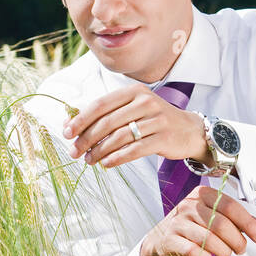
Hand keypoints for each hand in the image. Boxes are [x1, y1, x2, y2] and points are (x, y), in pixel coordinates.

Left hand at [61, 84, 210, 168]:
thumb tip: (69, 124)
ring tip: (89, 160)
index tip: (67, 133)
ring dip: (99, 151)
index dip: (81, 120)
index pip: (100, 104)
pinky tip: (106, 164)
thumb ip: (103, 115)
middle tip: (74, 152)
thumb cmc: (152, 121)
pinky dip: (117, 158)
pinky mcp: (164, 138)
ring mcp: (156, 119)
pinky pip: (134, 150)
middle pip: (107, 122)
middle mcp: (145, 102)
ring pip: (119, 137)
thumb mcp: (130, 111)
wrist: (189, 130)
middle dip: (86, 139)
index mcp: (133, 92)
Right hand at [139, 186, 255, 255]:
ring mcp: (177, 222)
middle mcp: (188, 205)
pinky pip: (192, 250)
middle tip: (241, 249)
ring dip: (223, 251)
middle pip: (221, 224)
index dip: (249, 223)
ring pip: (208, 239)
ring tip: (225, 254)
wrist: (163, 239)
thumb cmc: (193, 226)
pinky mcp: (169, 239)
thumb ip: (238, 220)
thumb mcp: (213, 217)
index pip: (231, 206)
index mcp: (203, 194)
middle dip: (237, 241)